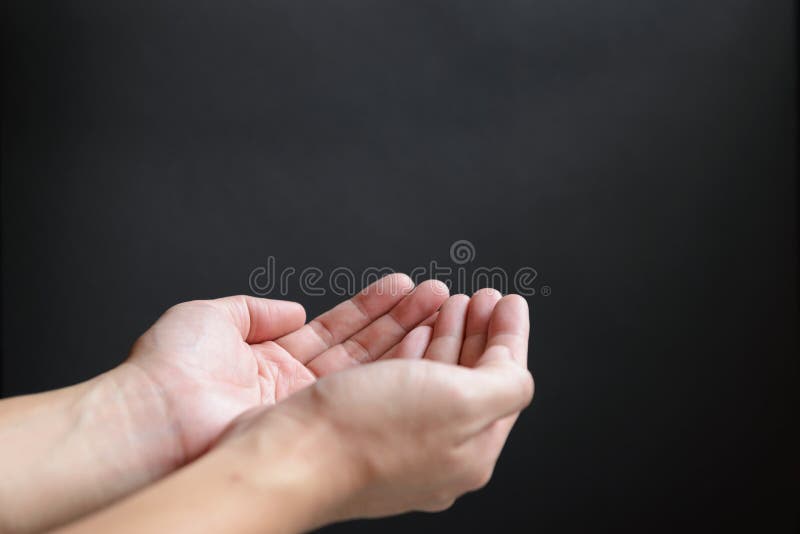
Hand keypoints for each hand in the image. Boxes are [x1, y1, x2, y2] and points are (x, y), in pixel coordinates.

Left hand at [126, 274, 448, 463]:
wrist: (154, 418)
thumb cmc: (168, 369)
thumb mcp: (212, 317)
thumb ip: (257, 310)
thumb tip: (296, 309)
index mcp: (271, 360)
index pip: (335, 329)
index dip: (372, 307)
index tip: (404, 287)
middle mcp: (295, 386)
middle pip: (361, 347)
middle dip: (402, 320)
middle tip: (439, 296)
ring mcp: (307, 408)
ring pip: (369, 368)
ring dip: (407, 337)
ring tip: (443, 310)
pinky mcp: (312, 424)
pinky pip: (359, 389)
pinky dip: (392, 367)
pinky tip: (423, 344)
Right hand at [218, 291, 532, 522]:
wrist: (283, 458)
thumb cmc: (367, 435)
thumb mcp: (463, 403)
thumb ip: (507, 383)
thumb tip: (515, 368)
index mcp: (469, 452)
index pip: (505, 384)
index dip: (509, 336)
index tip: (509, 302)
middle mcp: (433, 449)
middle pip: (465, 378)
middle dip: (475, 330)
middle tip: (477, 296)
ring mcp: (391, 436)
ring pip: (425, 372)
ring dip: (439, 329)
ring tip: (444, 298)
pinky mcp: (354, 421)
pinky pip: (388, 375)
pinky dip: (401, 342)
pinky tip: (407, 325)